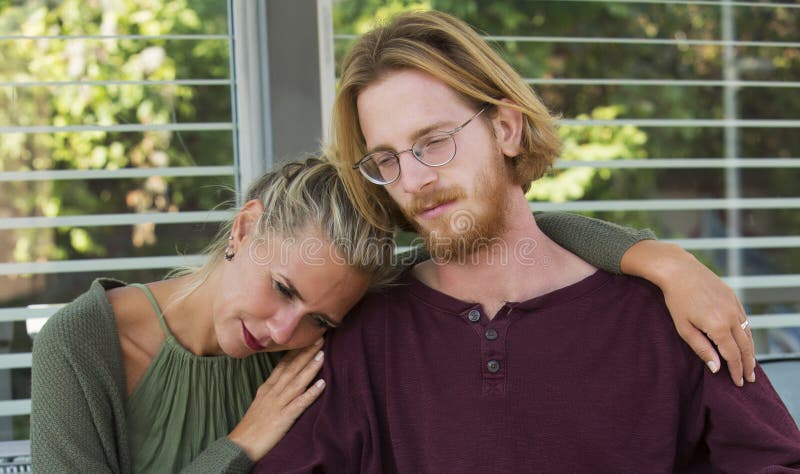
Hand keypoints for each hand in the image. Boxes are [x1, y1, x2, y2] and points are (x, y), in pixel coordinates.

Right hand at [227, 338, 325, 459]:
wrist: (240, 446)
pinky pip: (299, 404)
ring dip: (310, 368)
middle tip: (319, 338)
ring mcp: (278, 405)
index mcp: (267, 387)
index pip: (283, 365)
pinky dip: (311, 393)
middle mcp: (272, 393)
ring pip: (296, 382)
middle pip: (291, 369)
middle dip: (305, 353)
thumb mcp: (260, 402)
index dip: (296, 351)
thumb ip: (272, 389)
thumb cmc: (252, 426)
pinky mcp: (283, 419)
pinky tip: (322, 384)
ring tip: (322, 355)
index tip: (307, 338)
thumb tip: (285, 379)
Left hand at [621, 240, 754, 385]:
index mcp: (718, 327)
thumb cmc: (677, 300)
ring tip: (750, 364)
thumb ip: (701, 349)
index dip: (736, 371)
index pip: (732, 356)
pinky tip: (744, 341)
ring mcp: (735, 306)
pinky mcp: (734, 298)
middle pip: (745, 347)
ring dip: (750, 351)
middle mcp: (731, 317)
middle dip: (748, 365)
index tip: (738, 383)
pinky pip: (745, 320)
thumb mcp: (683, 328)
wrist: (680, 271)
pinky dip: (747, 334)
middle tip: (750, 379)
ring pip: (748, 334)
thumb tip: (717, 368)